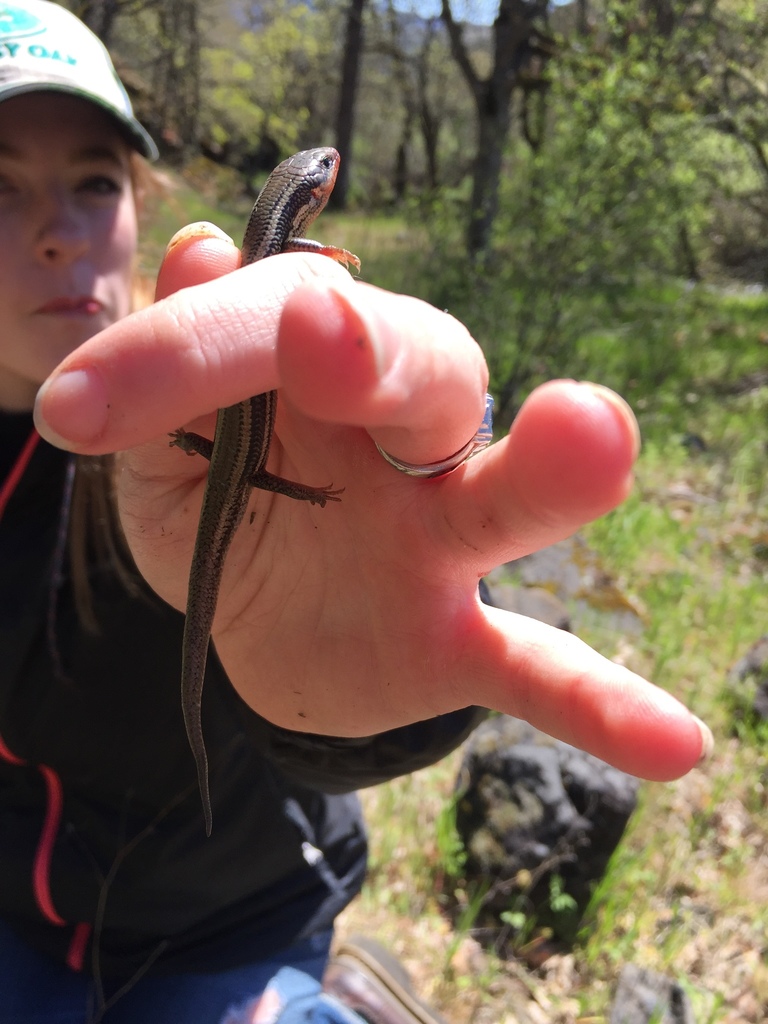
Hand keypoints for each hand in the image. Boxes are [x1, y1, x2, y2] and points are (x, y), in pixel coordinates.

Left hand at [33, 223, 710, 780]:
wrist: (256, 631)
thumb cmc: (222, 515)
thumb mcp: (166, 451)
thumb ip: (180, 374)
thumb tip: (197, 246)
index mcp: (325, 374)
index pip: (277, 319)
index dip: (180, 350)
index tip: (78, 409)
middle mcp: (403, 440)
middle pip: (425, 366)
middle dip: (375, 349)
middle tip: (320, 336)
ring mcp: (440, 544)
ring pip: (506, 495)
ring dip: (550, 467)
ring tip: (592, 432)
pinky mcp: (455, 643)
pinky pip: (541, 669)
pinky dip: (600, 705)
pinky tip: (676, 746)